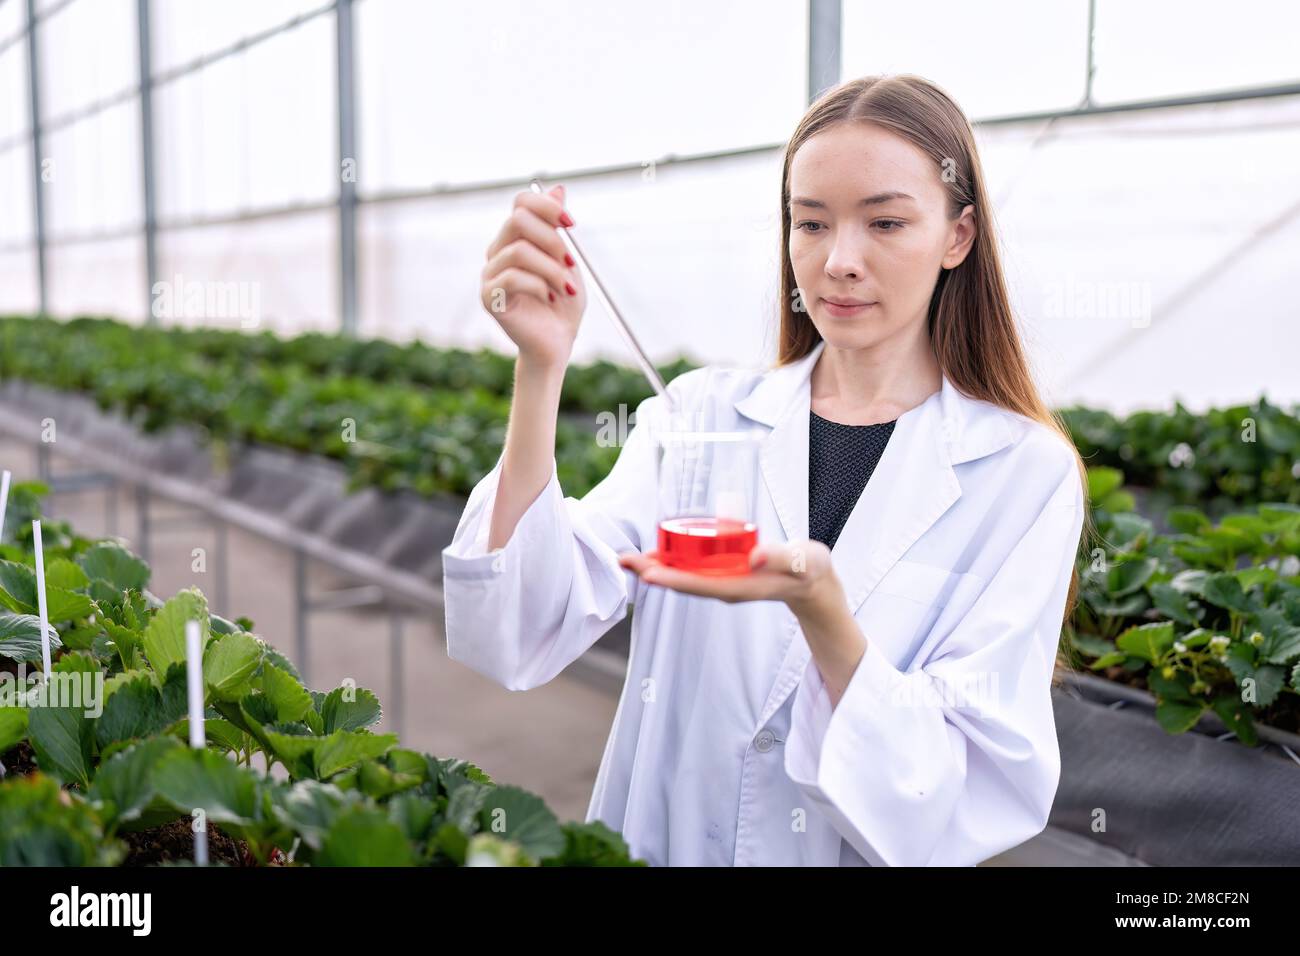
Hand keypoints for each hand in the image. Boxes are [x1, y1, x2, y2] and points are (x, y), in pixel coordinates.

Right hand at [479, 184, 587, 368]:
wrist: (557, 342)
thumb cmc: (563, 303)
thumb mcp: (567, 261)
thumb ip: (558, 228)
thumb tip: (558, 188)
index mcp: (516, 238)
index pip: (521, 203)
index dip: (548, 207)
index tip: (572, 225)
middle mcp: (498, 251)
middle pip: (518, 220)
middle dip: (552, 240)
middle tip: (571, 264)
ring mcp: (490, 273)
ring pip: (519, 251)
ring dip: (551, 270)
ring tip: (565, 289)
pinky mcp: (487, 297)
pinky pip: (512, 278)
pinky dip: (539, 286)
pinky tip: (550, 299)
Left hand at [617, 539, 843, 616]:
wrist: (812, 582)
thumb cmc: (809, 570)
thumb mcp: (803, 562)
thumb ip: (781, 558)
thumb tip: (755, 556)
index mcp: (740, 587)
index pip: (701, 584)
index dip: (674, 579)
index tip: (648, 575)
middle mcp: (726, 587)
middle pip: (683, 582)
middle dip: (652, 573)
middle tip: (622, 560)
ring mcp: (723, 582)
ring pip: (683, 576)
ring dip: (655, 567)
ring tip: (628, 558)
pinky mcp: (723, 573)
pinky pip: (691, 569)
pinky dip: (671, 561)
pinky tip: (656, 553)